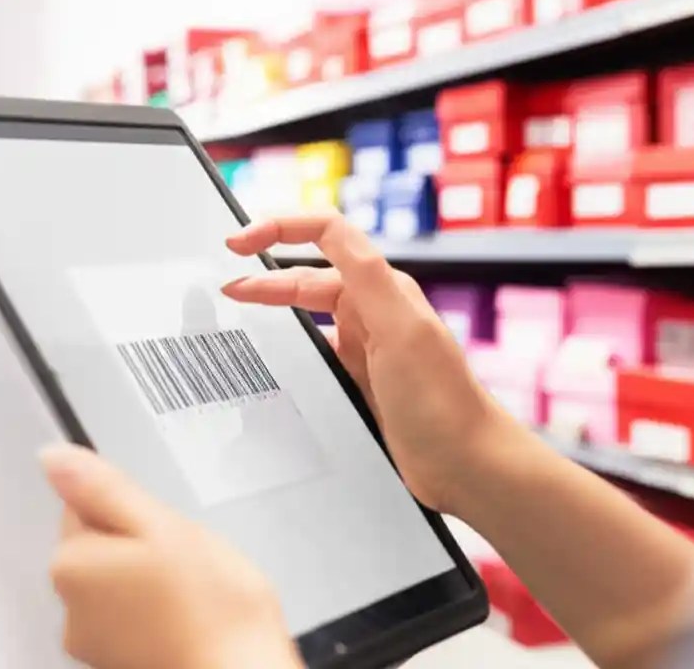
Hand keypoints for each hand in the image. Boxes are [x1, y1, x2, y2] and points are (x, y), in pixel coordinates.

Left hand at [42, 444, 304, 668]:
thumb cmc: (210, 605)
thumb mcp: (161, 525)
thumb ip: (103, 488)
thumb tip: (52, 456)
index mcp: (71, 565)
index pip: (84, 507)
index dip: (131, 511)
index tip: (161, 529)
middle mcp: (70, 609)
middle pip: (99, 545)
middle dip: (139, 543)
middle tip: (181, 558)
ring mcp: (93, 641)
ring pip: (118, 580)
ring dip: (148, 577)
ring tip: (188, 590)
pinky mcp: (117, 660)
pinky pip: (131, 616)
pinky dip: (155, 611)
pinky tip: (186, 616)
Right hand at [222, 213, 514, 514]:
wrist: (468, 466)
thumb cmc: (442, 402)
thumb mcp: (401, 330)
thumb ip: (366, 278)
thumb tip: (328, 229)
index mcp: (383, 289)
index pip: (327, 235)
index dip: (279, 228)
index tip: (238, 242)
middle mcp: (374, 312)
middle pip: (307, 277)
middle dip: (264, 276)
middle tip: (224, 290)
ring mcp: (365, 349)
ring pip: (306, 316)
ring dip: (273, 309)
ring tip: (237, 316)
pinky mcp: (358, 383)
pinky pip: (313, 353)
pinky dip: (287, 349)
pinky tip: (270, 363)